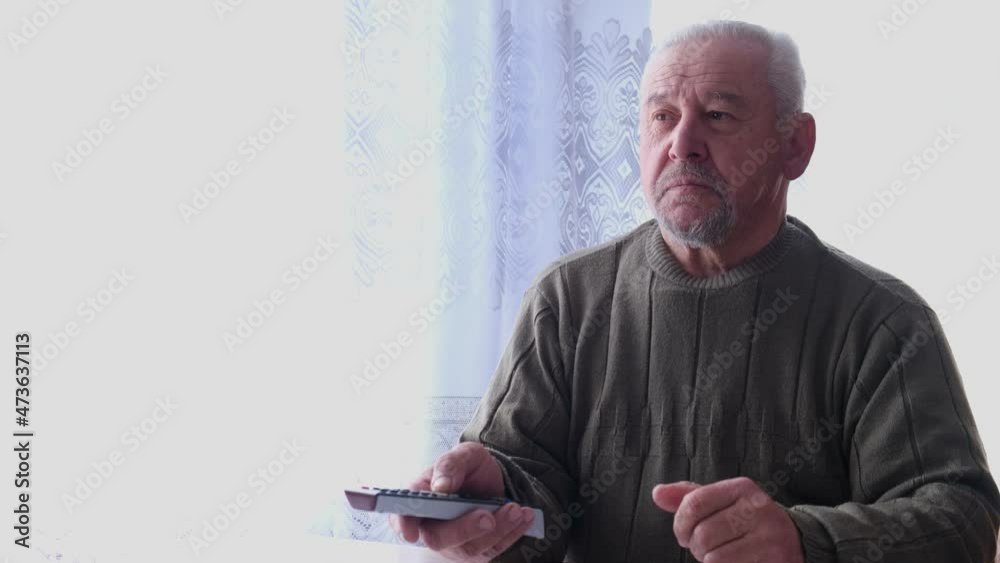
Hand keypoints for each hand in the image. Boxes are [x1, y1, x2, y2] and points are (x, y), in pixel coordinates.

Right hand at [390, 442, 536, 561]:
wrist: (493, 481)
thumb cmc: (470, 468)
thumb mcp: (466, 455)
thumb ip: (451, 464)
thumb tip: (441, 486)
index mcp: (420, 499)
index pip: (402, 516)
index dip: (403, 525)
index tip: (410, 531)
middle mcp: (432, 525)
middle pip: (439, 538)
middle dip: (464, 529)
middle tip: (486, 516)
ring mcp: (454, 542)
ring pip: (469, 547)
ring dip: (496, 529)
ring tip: (515, 508)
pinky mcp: (477, 550)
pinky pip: (492, 549)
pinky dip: (511, 533)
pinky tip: (524, 516)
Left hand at [653, 477, 803, 562]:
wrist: (796, 541)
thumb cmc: (748, 521)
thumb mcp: (723, 503)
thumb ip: (690, 498)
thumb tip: (657, 493)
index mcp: (742, 488)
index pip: (694, 503)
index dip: (680, 524)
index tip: (682, 534)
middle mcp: (758, 509)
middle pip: (702, 534)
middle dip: (697, 547)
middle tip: (707, 549)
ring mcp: (770, 537)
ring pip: (714, 558)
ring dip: (710, 562)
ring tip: (722, 556)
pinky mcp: (775, 561)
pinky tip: (735, 562)